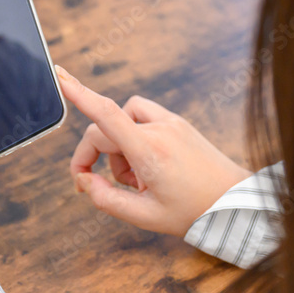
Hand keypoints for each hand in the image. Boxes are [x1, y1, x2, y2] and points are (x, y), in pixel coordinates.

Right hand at [58, 66, 251, 236]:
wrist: (235, 202)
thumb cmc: (193, 212)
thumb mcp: (145, 217)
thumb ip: (107, 200)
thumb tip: (85, 182)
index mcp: (150, 151)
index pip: (105, 114)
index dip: (78, 93)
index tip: (58, 76)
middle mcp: (160, 129)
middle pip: (105, 128)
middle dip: (95, 156)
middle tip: (103, 186)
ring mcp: (171, 122)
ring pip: (123, 118)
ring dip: (117, 145)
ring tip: (135, 177)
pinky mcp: (178, 122)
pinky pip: (142, 117)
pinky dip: (135, 136)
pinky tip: (148, 164)